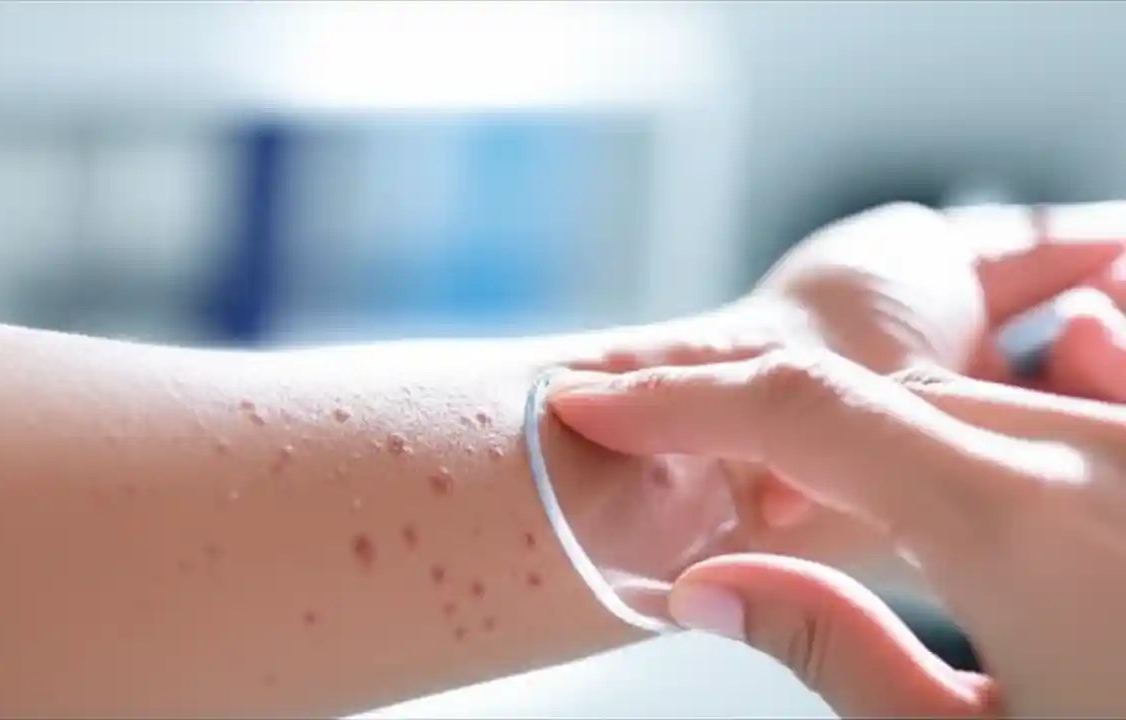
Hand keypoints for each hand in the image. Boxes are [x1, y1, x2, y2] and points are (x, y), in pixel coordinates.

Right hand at [550, 349, 1125, 716]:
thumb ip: (828, 651)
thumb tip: (702, 587)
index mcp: (1011, 520)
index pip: (796, 413)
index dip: (677, 399)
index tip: (594, 405)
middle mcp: (1084, 450)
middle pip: (868, 394)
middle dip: (754, 418)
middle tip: (670, 457)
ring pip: (953, 400)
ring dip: (851, 433)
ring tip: (787, 496)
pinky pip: (1040, 408)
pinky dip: (953, 429)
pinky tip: (921, 459)